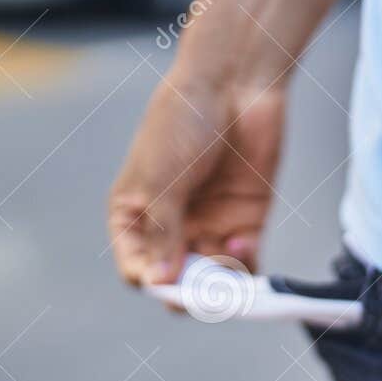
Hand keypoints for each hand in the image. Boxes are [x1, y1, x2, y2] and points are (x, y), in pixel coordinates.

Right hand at [108, 75, 284, 285]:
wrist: (233, 85)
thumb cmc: (183, 123)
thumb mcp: (163, 181)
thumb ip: (163, 234)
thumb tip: (158, 284)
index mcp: (135, 215)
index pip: (137, 267)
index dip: (151, 283)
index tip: (167, 286)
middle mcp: (172, 227)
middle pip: (178, 280)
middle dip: (190, 293)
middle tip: (202, 294)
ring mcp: (210, 225)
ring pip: (214, 277)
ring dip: (220, 285)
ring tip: (227, 277)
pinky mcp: (246, 221)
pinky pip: (244, 261)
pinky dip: (245, 267)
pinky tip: (242, 247)